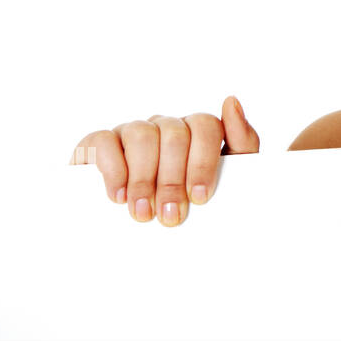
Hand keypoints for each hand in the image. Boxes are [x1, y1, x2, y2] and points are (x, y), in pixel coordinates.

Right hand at [68, 96, 260, 224]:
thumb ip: (241, 143)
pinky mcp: (98, 143)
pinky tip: (118, 196)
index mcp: (196, 130)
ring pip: (142, 135)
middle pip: (174, 135)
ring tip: (144, 212)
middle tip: (170, 215)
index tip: (200, 198)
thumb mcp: (227, 177)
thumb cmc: (189, 201)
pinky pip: (104, 141)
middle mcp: (164, 126)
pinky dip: (113, 170)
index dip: (203, 162)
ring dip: (144, 179)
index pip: (205, 126)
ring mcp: (131, 131)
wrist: (142, 238)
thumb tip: (231, 102)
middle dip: (173, 180)